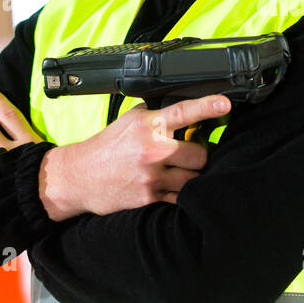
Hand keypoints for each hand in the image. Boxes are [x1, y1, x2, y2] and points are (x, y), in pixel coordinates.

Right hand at [37, 93, 229, 221]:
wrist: (78, 176)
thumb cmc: (107, 147)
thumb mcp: (130, 120)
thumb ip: (157, 114)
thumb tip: (186, 110)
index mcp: (148, 125)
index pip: (184, 111)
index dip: (207, 106)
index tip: (225, 103)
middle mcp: (152, 150)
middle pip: (200, 154)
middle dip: (197, 156)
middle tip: (187, 156)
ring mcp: (151, 176)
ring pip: (193, 179)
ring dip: (189, 176)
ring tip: (176, 173)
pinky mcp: (149, 199)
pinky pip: (180, 199)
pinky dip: (180, 195)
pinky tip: (170, 188)